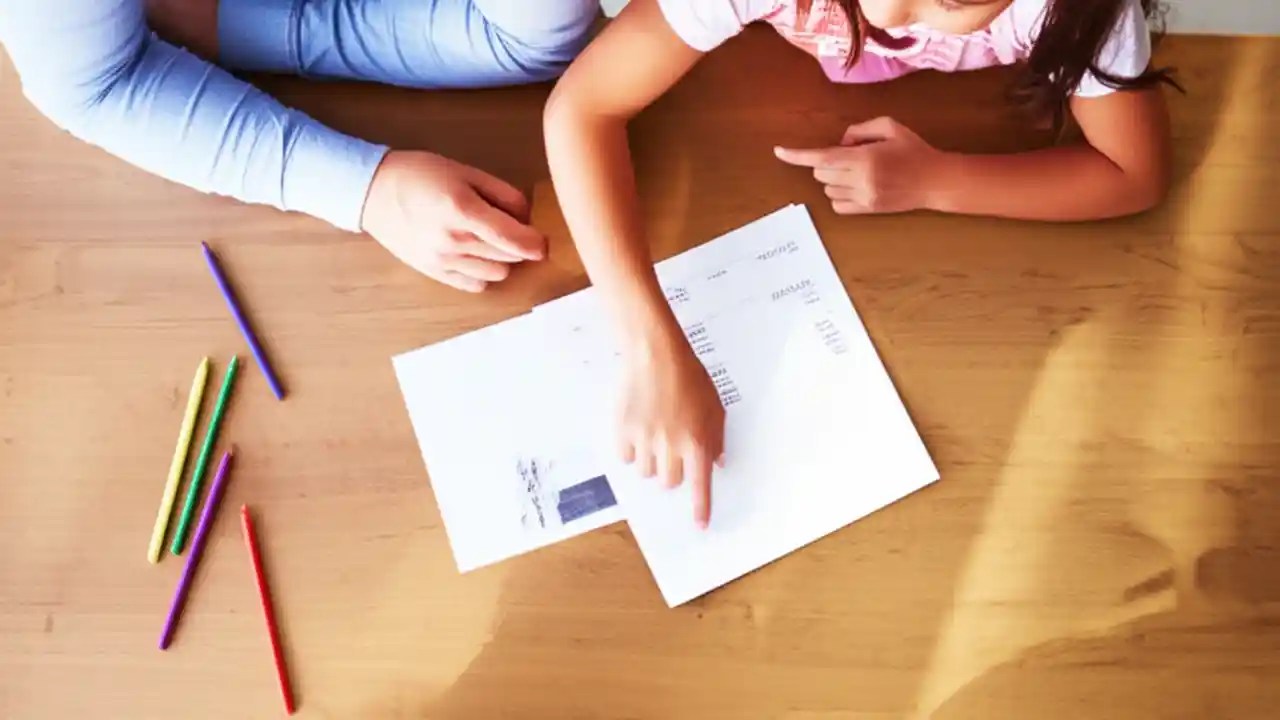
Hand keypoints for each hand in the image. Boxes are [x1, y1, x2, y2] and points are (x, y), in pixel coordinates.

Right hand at [361, 151, 545, 291]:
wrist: (373, 192)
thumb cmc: (421, 175)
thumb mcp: (465, 171)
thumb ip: (502, 194)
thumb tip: (527, 217)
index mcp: (462, 210)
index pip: (513, 239)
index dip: (536, 243)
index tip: (543, 242)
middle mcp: (453, 240)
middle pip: (509, 257)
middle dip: (519, 245)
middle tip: (511, 229)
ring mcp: (443, 261)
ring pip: (496, 274)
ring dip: (502, 260)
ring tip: (489, 240)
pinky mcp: (434, 272)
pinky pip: (475, 285)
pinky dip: (483, 274)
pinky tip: (475, 255)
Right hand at [619, 330, 725, 528]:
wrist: (655, 353)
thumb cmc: (688, 376)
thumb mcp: (715, 405)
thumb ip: (717, 437)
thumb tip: (717, 463)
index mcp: (698, 440)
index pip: (701, 485)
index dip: (700, 508)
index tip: (700, 525)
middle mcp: (672, 444)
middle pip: (670, 482)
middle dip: (673, 472)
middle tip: (672, 453)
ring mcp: (646, 439)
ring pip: (647, 472)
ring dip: (652, 462)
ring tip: (655, 435)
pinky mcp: (624, 431)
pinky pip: (627, 457)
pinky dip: (632, 450)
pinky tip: (638, 430)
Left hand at [774, 117, 945, 214]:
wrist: (935, 181)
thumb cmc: (913, 150)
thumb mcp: (890, 126)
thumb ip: (859, 129)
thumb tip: (840, 143)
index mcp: (865, 158)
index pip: (822, 158)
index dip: (797, 155)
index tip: (779, 151)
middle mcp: (861, 181)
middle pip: (821, 173)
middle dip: (828, 162)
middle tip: (852, 155)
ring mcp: (863, 198)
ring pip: (827, 188)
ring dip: (834, 177)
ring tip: (859, 170)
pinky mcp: (867, 210)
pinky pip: (837, 204)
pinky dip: (839, 193)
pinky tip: (856, 185)